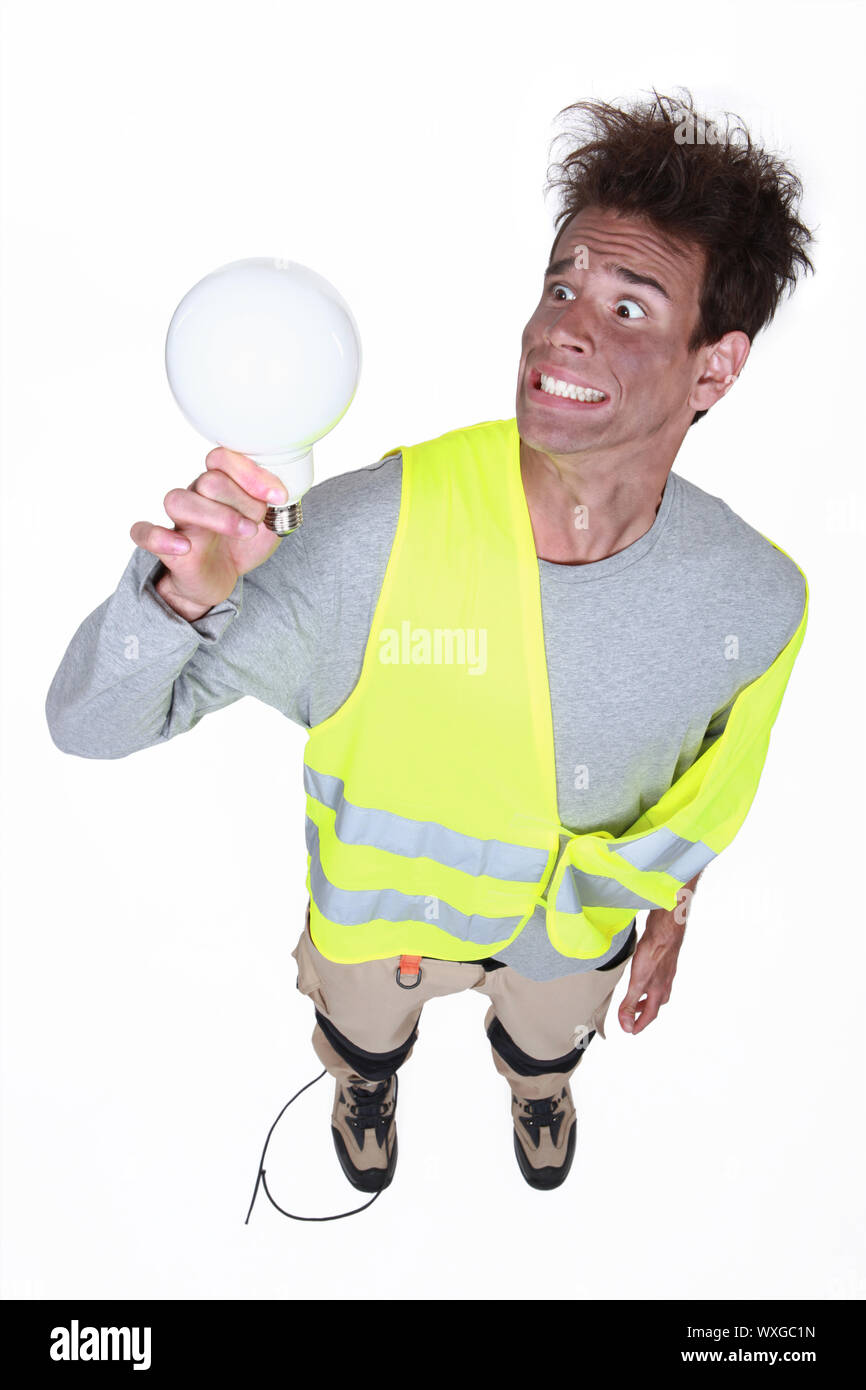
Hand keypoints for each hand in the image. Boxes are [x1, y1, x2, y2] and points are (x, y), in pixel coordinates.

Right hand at [129, 447, 289, 619]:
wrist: (220, 579)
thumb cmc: (241, 544)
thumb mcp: (269, 522)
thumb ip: (277, 503)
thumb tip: (285, 488)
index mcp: (219, 484)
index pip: (222, 458)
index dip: (251, 473)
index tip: (277, 497)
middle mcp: (196, 496)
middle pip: (208, 480)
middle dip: (243, 500)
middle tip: (258, 521)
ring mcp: (180, 521)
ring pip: (178, 500)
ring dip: (217, 516)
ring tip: (243, 531)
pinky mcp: (167, 548)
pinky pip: (144, 533)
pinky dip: (160, 537)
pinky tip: (185, 547)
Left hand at [617, 908, 685, 1034]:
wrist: (665, 931)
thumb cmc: (653, 955)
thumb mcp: (637, 983)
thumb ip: (630, 1004)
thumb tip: (626, 1026)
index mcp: (659, 993)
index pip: (650, 1015)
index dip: (640, 1024)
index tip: (632, 1031)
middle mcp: (665, 984)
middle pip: (656, 1004)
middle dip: (644, 1012)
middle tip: (634, 1016)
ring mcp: (666, 973)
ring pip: (658, 991)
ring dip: (647, 998)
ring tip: (638, 997)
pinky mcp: (664, 961)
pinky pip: (657, 979)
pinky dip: (650, 983)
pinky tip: (645, 975)